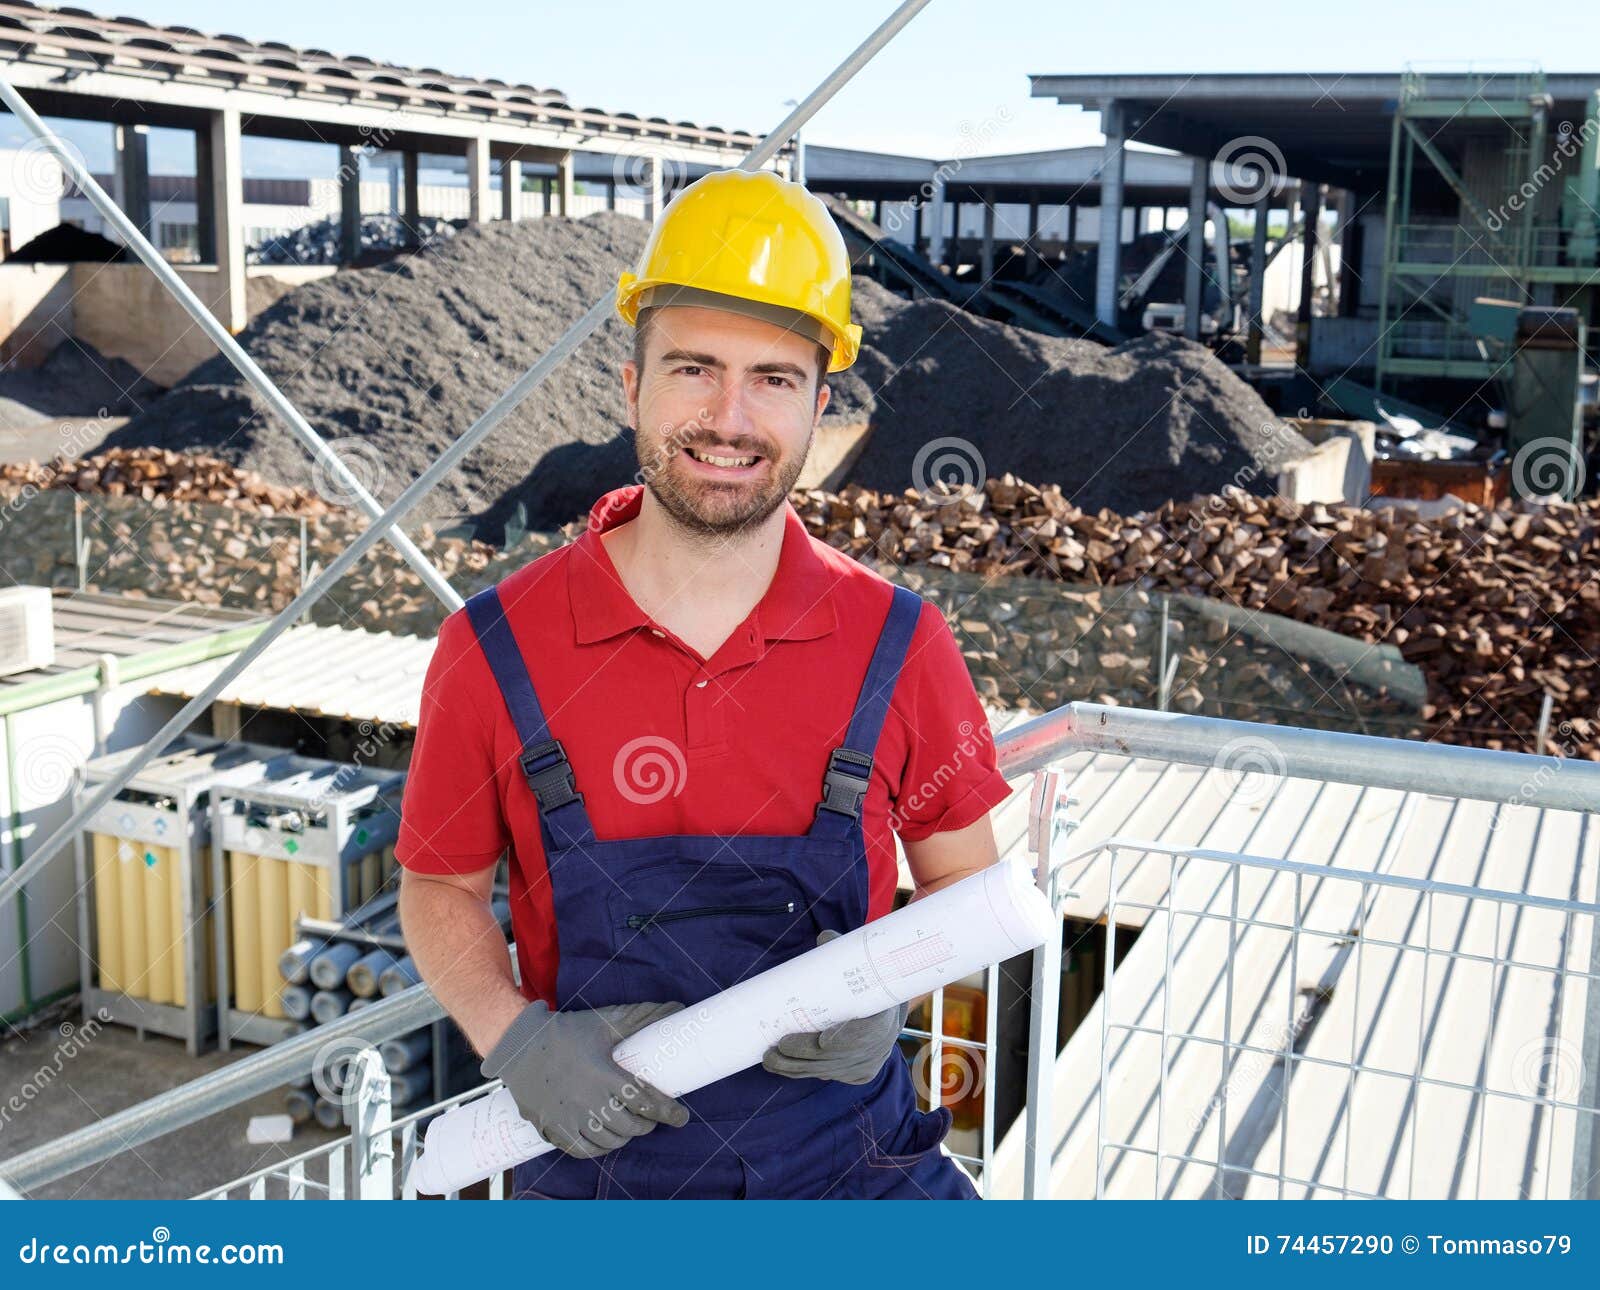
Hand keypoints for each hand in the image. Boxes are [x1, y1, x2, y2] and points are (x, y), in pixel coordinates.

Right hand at [480, 1000, 690, 1157]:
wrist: (519, 1045)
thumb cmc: (566, 1032)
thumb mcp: (604, 1022)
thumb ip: (641, 1017)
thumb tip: (676, 1008)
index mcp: (603, 1074)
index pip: (645, 1101)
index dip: (668, 1112)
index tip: (682, 1116)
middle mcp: (586, 1100)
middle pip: (630, 1125)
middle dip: (648, 1124)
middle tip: (652, 1118)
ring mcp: (568, 1118)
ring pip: (608, 1140)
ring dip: (626, 1137)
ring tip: (631, 1127)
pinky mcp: (551, 1128)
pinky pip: (582, 1151)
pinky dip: (600, 1150)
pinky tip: (607, 1140)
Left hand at [761, 931, 908, 1084]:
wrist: (889, 1008)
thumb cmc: (868, 982)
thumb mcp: (862, 965)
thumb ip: (841, 950)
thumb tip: (823, 938)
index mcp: (885, 1016)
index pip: (868, 1033)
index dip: (846, 1040)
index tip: (823, 1040)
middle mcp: (879, 1045)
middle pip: (836, 1057)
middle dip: (803, 1056)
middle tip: (775, 1047)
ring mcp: (869, 1064)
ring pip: (827, 1071)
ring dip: (795, 1068)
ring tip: (769, 1059)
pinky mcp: (860, 1075)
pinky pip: (828, 1076)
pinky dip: (805, 1072)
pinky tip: (785, 1068)